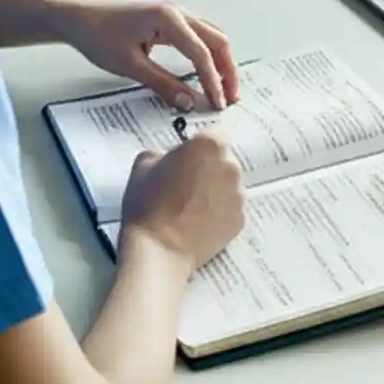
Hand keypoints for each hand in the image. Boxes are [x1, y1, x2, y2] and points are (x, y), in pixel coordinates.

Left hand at [61, 0, 238, 110]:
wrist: (79, 18)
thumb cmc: (97, 35)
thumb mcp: (130, 66)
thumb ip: (162, 84)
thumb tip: (188, 101)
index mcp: (168, 19)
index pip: (201, 53)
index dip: (213, 80)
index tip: (217, 102)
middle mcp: (176, 12)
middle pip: (217, 41)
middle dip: (227, 70)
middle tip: (229, 98)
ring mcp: (175, 15)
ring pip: (212, 37)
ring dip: (221, 62)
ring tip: (223, 89)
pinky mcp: (169, 21)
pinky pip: (199, 37)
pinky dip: (209, 55)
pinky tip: (208, 72)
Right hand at [120, 133, 245, 271]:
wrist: (159, 248)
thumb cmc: (148, 204)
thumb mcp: (144, 163)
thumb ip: (163, 150)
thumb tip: (172, 155)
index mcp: (209, 145)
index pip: (213, 135)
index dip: (199, 147)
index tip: (187, 158)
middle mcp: (230, 166)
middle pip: (223, 159)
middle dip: (208, 168)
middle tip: (185, 184)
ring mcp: (239, 194)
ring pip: (228, 184)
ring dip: (215, 190)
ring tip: (190, 206)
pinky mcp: (240, 219)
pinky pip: (231, 208)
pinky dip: (219, 212)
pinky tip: (198, 220)